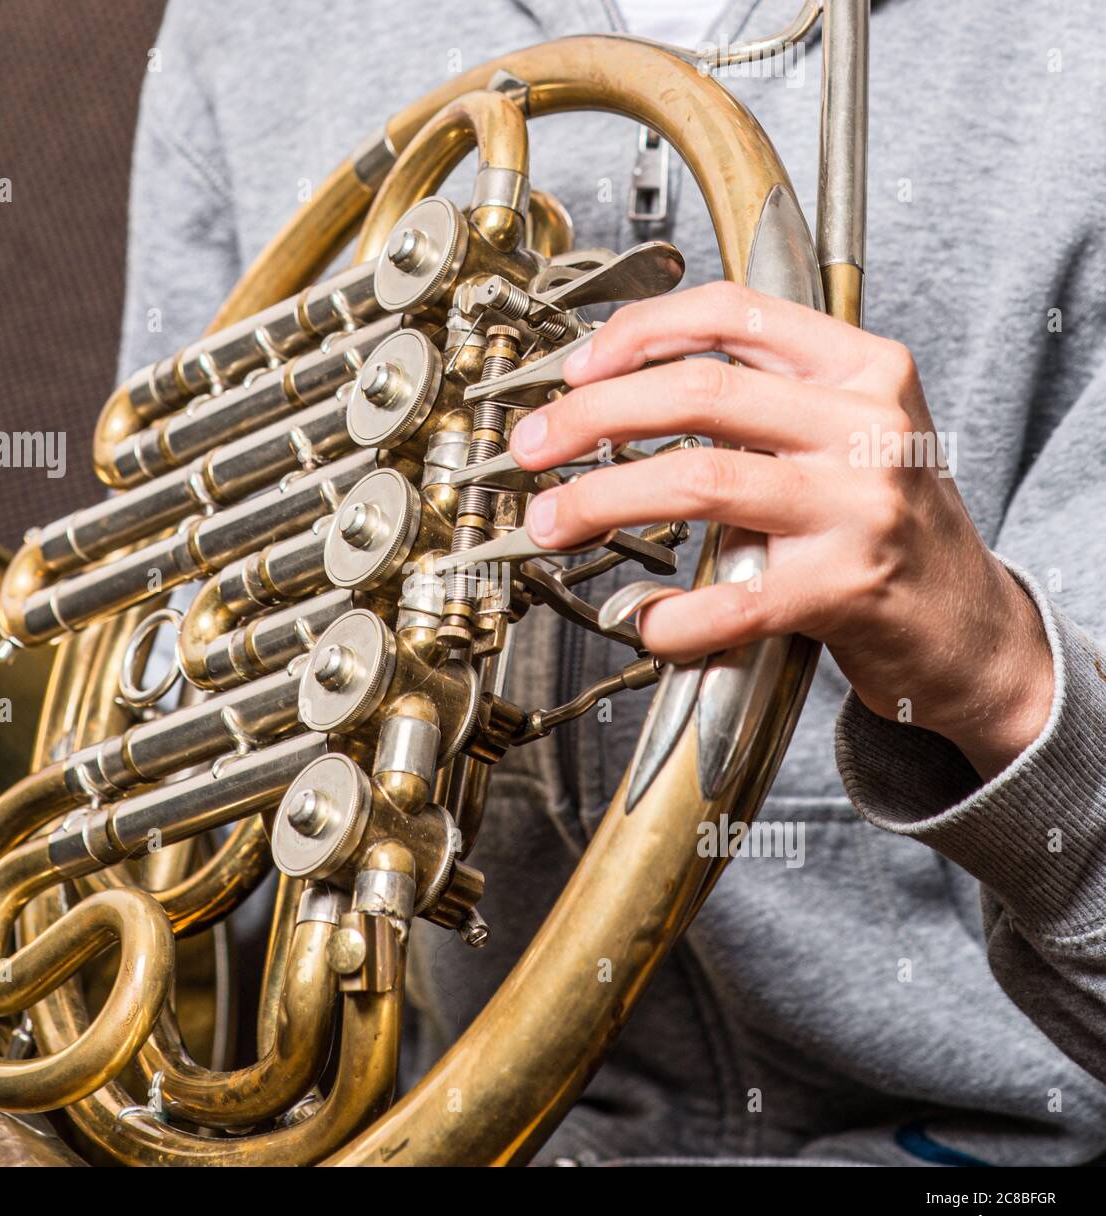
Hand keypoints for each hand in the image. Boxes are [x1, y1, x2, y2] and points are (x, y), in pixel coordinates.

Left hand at [509, 281, 1053, 780]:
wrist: (965, 621)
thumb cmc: (885, 521)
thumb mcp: (844, 429)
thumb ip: (761, 398)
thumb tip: (620, 388)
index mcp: (860, 368)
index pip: (732, 313)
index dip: (636, 332)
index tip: (575, 368)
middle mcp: (864, 427)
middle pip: (697, 392)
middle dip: (591, 416)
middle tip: (532, 445)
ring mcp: (858, 507)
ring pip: (699, 481)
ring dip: (601, 501)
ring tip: (550, 522)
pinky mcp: (843, 589)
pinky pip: (727, 600)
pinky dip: (666, 616)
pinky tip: (642, 620)